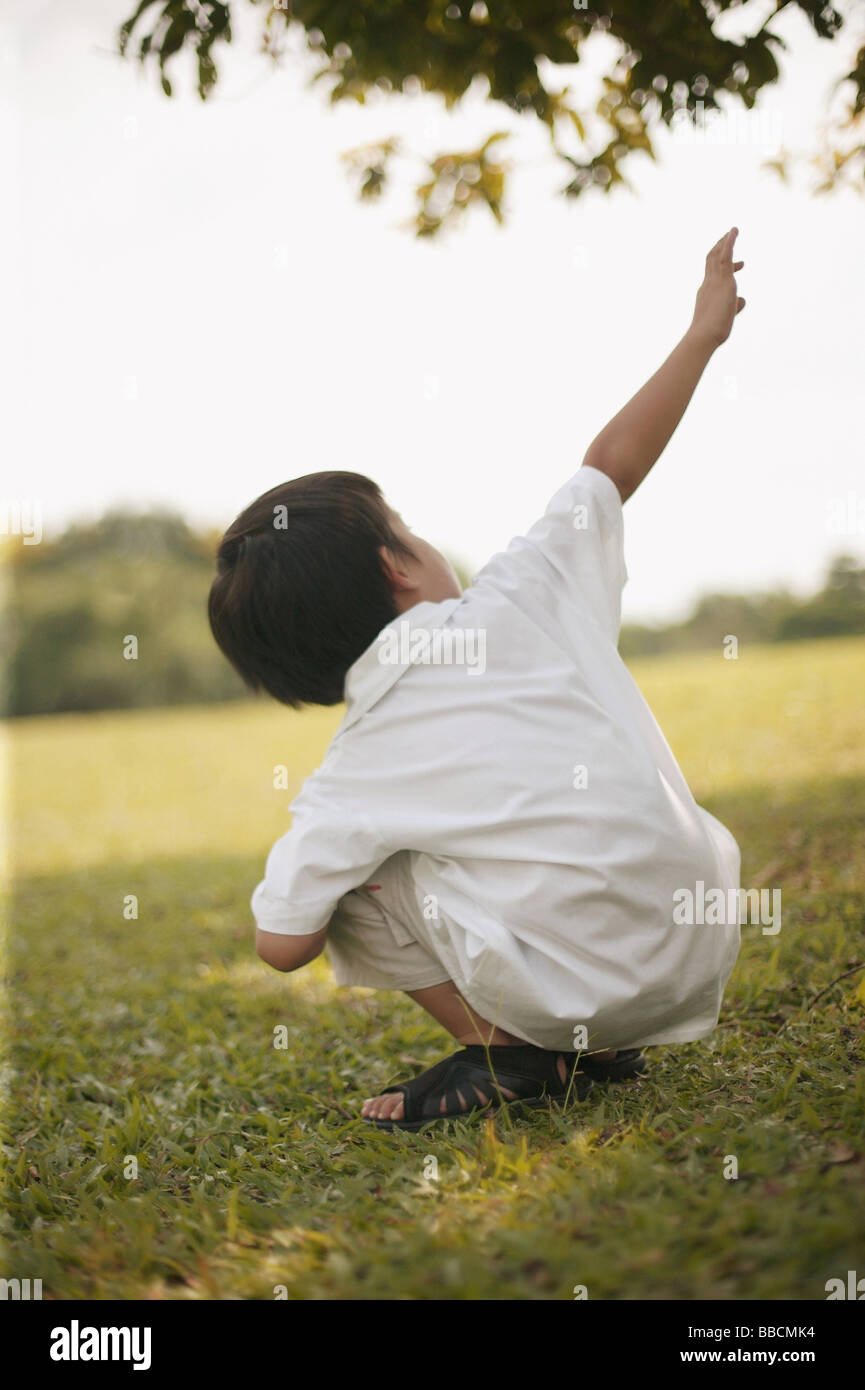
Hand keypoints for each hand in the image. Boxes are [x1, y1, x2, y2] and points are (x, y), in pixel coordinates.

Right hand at [690, 227, 745, 349]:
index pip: (714, 274)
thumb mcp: (727, 315)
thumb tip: (742, 300)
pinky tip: (734, 231)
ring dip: (725, 241)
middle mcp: (708, 283)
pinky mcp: (722, 280)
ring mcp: (714, 281)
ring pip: (717, 255)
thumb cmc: (713, 332)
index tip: (742, 264)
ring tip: (733, 230)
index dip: (727, 266)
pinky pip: (725, 256)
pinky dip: (729, 242)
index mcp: (707, 292)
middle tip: (728, 237)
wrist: (704, 335)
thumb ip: (735, 305)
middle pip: (712, 260)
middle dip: (720, 248)